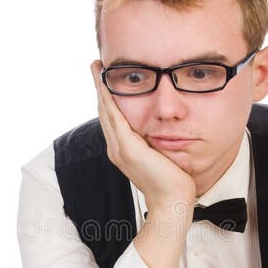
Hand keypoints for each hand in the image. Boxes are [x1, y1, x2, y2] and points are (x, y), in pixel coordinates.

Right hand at [91, 62, 194, 216]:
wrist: (172, 202)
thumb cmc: (172, 183)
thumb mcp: (160, 156)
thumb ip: (154, 143)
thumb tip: (158, 132)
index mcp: (123, 150)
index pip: (111, 119)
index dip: (106, 98)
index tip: (103, 79)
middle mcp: (116, 148)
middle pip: (104, 111)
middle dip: (99, 87)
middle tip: (95, 66)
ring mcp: (120, 149)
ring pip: (106, 111)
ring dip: (100, 87)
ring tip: (97, 68)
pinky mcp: (128, 148)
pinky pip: (114, 117)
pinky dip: (108, 98)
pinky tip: (106, 84)